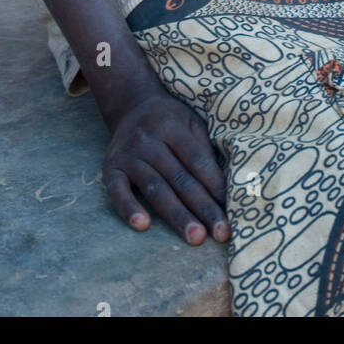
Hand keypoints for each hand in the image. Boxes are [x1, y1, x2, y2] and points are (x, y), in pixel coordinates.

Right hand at [103, 93, 230, 245]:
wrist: (131, 106)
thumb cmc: (170, 120)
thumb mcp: (191, 121)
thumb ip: (205, 149)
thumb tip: (224, 188)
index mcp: (172, 127)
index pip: (197, 161)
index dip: (215, 186)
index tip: (232, 211)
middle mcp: (149, 140)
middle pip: (180, 178)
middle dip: (202, 208)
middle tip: (220, 233)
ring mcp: (129, 155)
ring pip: (155, 188)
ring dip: (176, 215)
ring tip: (195, 237)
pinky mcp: (111, 168)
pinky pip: (117, 191)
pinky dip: (128, 208)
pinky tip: (142, 225)